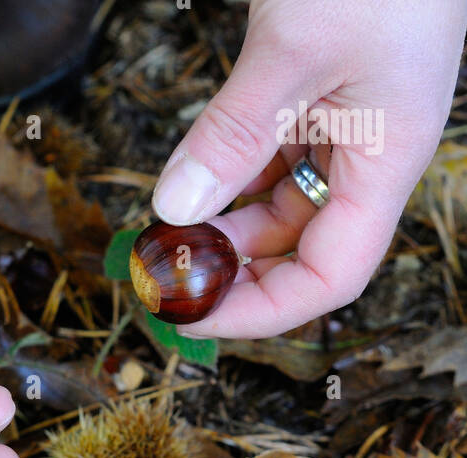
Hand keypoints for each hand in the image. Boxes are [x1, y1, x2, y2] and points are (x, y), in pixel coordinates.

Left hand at [152, 0, 466, 337]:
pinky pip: (275, 158)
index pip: (330, 275)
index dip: (264, 310)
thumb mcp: (294, 46)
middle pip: (302, 248)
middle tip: (163, 277)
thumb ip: (233, 134)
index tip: (195, 315)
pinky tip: (189, 184)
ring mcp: (350, 123)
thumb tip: (176, 207)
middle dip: (233, 271)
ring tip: (167, 238)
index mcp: (389, 159)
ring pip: (282, 206)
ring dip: (226, 227)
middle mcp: (373, 153)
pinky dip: (231, 177)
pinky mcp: (324, 91)